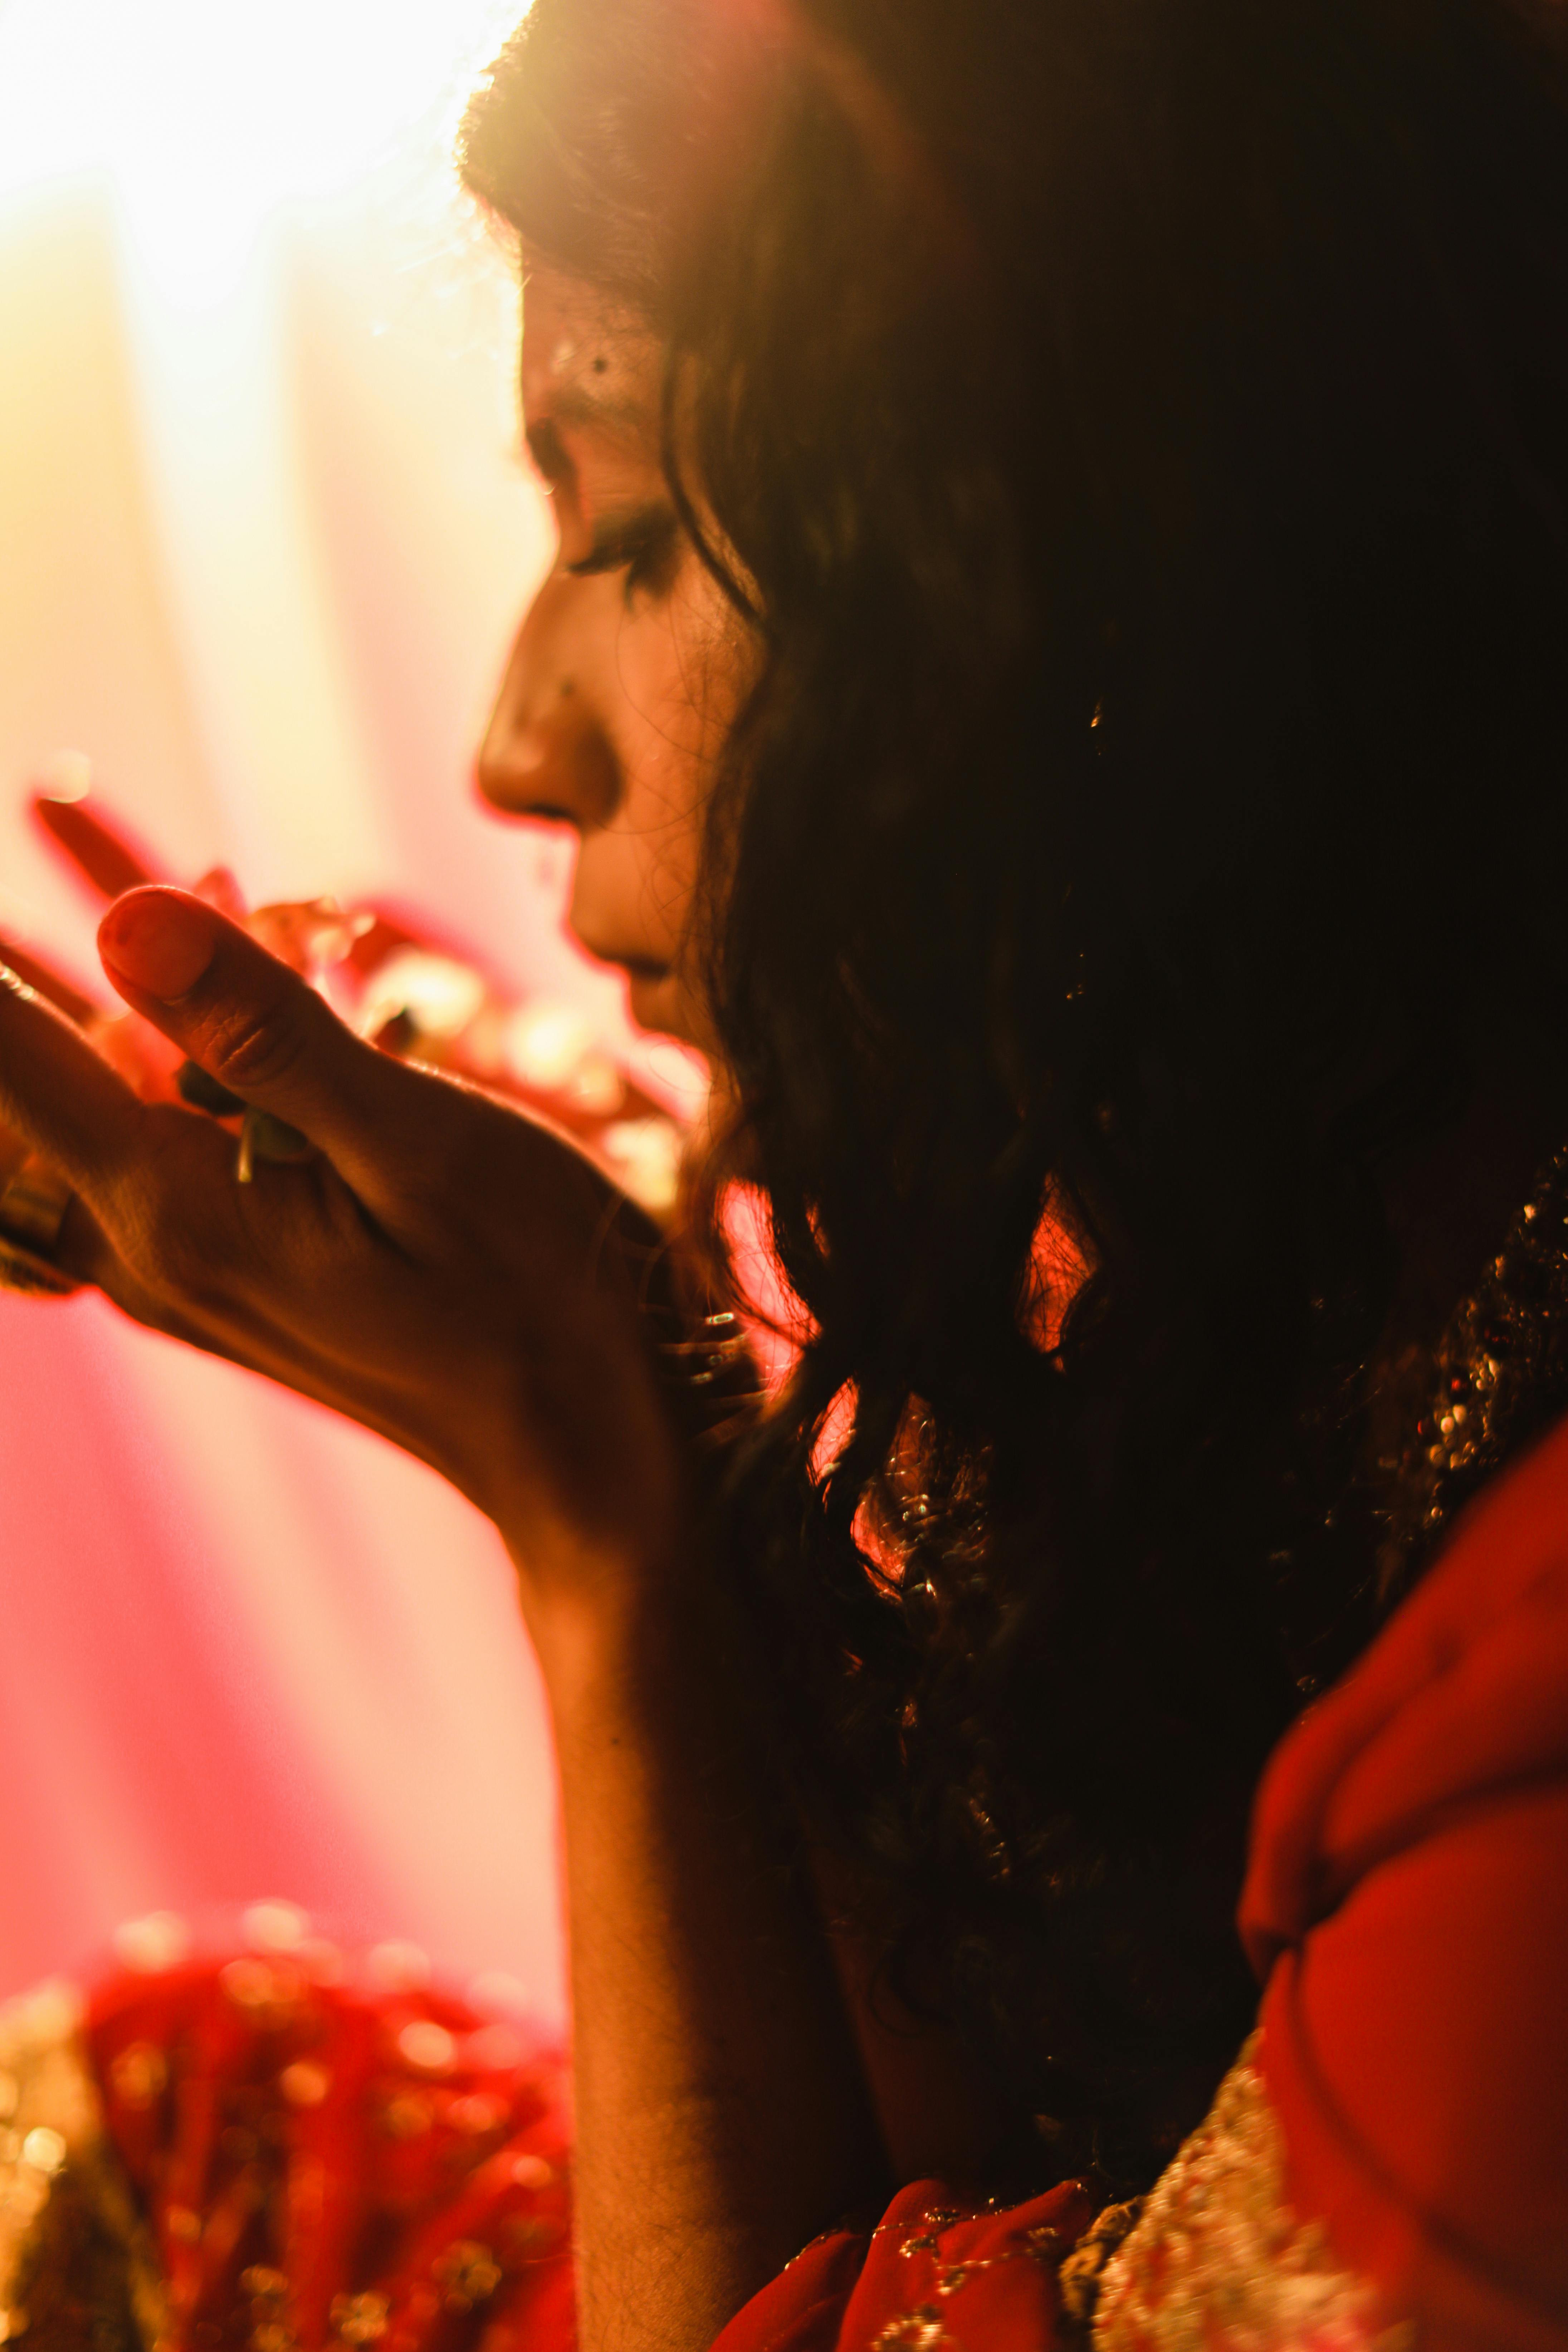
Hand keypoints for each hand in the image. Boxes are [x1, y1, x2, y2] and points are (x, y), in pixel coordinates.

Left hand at [0, 885, 699, 1629]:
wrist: (595, 1458)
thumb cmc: (540, 1297)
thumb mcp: (423, 1147)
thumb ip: (269, 1037)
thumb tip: (123, 919)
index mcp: (177, 1212)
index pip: (5, 1054)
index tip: (29, 816)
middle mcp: (147, 1250)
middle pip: (24, 1077)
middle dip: (45, 954)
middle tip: (75, 808)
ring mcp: (180, 1269)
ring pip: (84, 1103)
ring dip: (114, 995)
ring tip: (185, 876)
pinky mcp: (225, 1270)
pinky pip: (143, 1140)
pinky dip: (165, 1052)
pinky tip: (238, 984)